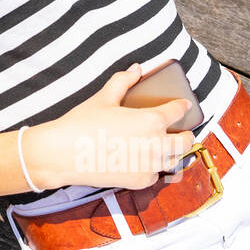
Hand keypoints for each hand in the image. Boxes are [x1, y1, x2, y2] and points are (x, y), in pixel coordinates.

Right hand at [26, 65, 195, 190]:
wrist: (63, 154)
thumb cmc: (82, 123)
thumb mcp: (104, 98)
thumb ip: (123, 81)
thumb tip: (137, 68)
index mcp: (152, 119)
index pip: (178, 111)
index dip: (183, 105)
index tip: (184, 105)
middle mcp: (157, 144)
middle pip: (186, 141)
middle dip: (187, 134)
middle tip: (182, 131)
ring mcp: (150, 165)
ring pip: (175, 160)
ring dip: (173, 153)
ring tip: (167, 147)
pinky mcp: (141, 181)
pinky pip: (157, 175)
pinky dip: (155, 168)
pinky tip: (147, 162)